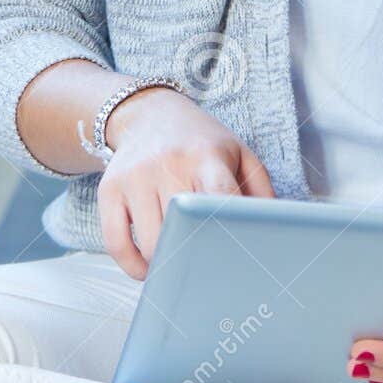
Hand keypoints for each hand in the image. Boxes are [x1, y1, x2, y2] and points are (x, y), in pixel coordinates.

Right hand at [98, 88, 273, 279]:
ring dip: (166, 264)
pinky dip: (132, 266)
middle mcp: (168, 164)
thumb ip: (260, 191)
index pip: (218, 195)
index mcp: (206, 155)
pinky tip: (148, 269)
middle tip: (206, 269)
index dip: (225, 228)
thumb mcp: (239, 154)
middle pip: (182, 229)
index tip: (232, 255)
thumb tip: (273, 230)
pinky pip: (115, 242)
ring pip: (150, 242)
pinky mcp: (109, 189)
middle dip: (195, 257)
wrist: (150, 113)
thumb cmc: (202, 142)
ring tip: (179, 265)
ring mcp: (135, 177)